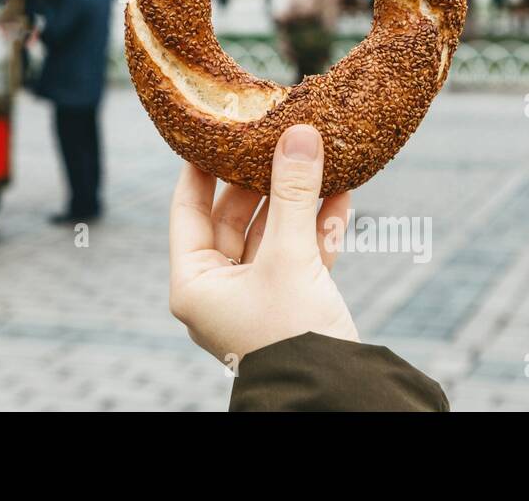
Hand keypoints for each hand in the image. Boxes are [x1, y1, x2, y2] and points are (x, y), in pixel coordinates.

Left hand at [168, 125, 357, 363]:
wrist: (339, 399)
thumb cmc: (296, 337)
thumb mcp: (290, 257)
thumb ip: (294, 194)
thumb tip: (298, 134)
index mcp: (195, 283)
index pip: (188, 208)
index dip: (202, 166)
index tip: (217, 128)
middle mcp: (219, 291)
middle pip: (232, 218)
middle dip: (260, 179)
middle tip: (275, 137)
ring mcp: (255, 299)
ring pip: (271, 235)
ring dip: (296, 200)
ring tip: (314, 157)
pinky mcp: (292, 306)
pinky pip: (300, 256)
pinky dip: (318, 227)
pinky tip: (341, 193)